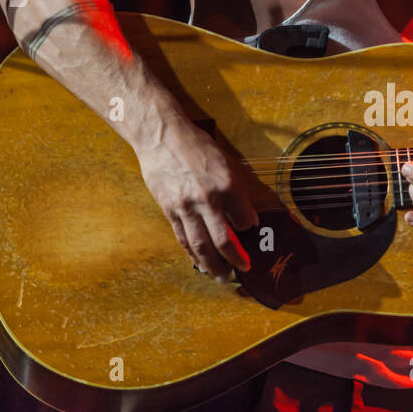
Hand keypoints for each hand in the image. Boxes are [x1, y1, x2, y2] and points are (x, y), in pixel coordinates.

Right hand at [134, 118, 257, 281]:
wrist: (162, 136)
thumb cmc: (196, 146)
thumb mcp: (225, 162)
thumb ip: (236, 190)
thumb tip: (245, 217)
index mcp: (226, 185)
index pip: (245, 219)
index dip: (249, 228)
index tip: (251, 231)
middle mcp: (207, 199)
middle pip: (222, 240)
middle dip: (235, 259)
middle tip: (242, 270)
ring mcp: (185, 207)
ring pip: (200, 245)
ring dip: (212, 264)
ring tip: (221, 276)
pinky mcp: (169, 210)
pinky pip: (182, 237)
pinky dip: (191, 253)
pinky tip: (199, 262)